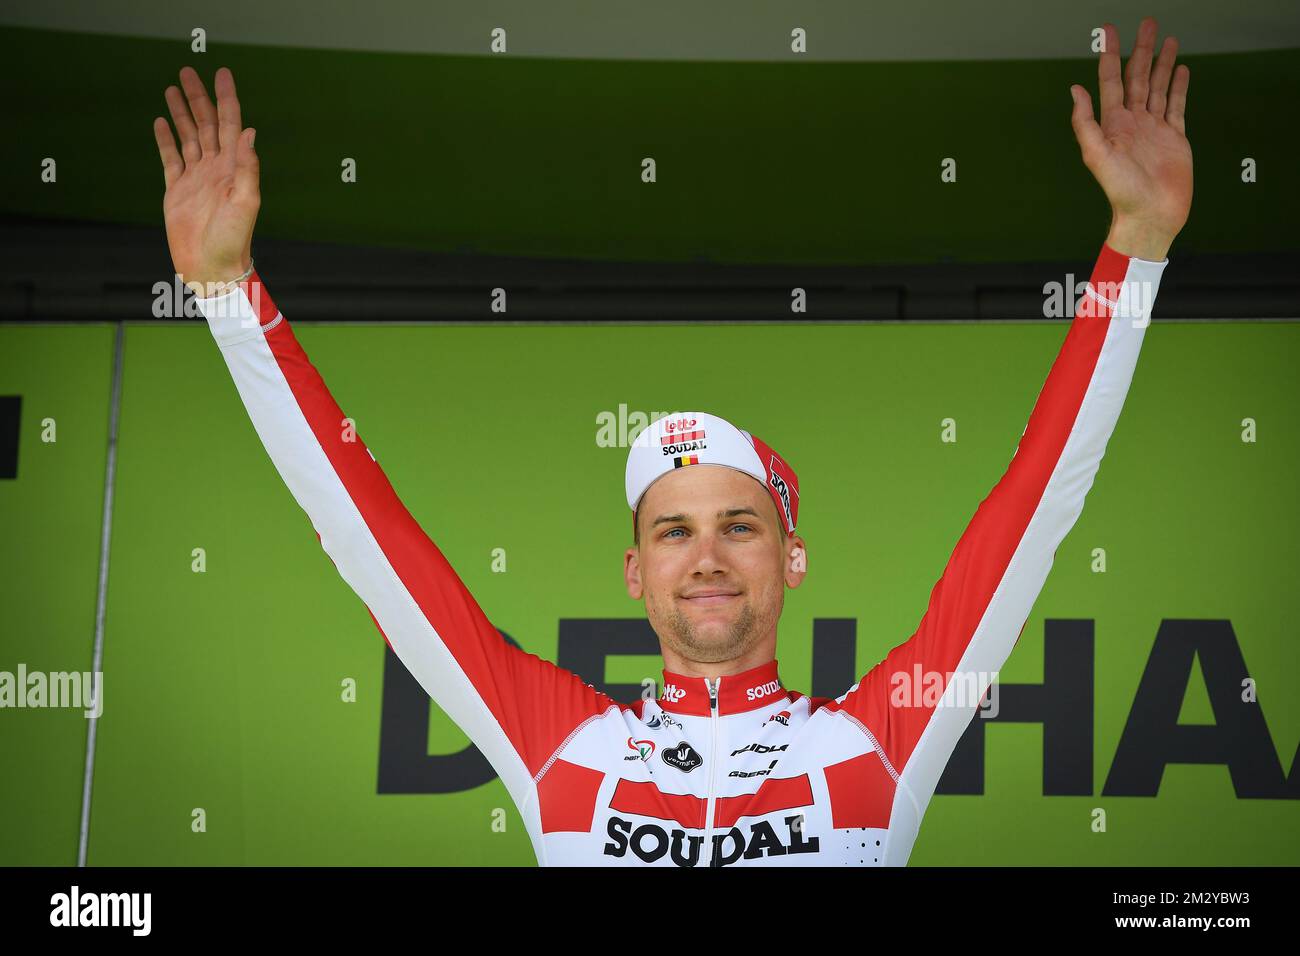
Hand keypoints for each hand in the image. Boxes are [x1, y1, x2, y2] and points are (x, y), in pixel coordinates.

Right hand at [153, 67, 259, 293]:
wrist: (211, 267)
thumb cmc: (233, 239)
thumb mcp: (246, 202)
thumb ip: (247, 167)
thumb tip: (249, 132)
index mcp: (234, 168)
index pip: (231, 124)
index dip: (227, 98)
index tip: (222, 74)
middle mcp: (216, 168)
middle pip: (207, 124)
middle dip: (198, 98)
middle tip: (188, 71)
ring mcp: (196, 178)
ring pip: (188, 136)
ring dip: (181, 113)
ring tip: (173, 88)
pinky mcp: (177, 190)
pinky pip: (170, 158)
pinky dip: (165, 139)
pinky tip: (161, 121)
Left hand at [1070, 17, 1192, 260]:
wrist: (1150, 216)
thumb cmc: (1121, 192)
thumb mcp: (1097, 155)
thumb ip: (1085, 123)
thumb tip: (1075, 90)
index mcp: (1113, 124)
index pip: (1112, 81)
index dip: (1111, 55)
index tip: (1111, 31)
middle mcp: (1133, 123)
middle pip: (1138, 77)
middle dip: (1142, 50)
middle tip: (1148, 23)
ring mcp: (1154, 129)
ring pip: (1158, 87)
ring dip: (1162, 63)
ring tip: (1168, 40)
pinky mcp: (1174, 138)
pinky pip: (1176, 106)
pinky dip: (1178, 87)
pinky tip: (1180, 70)